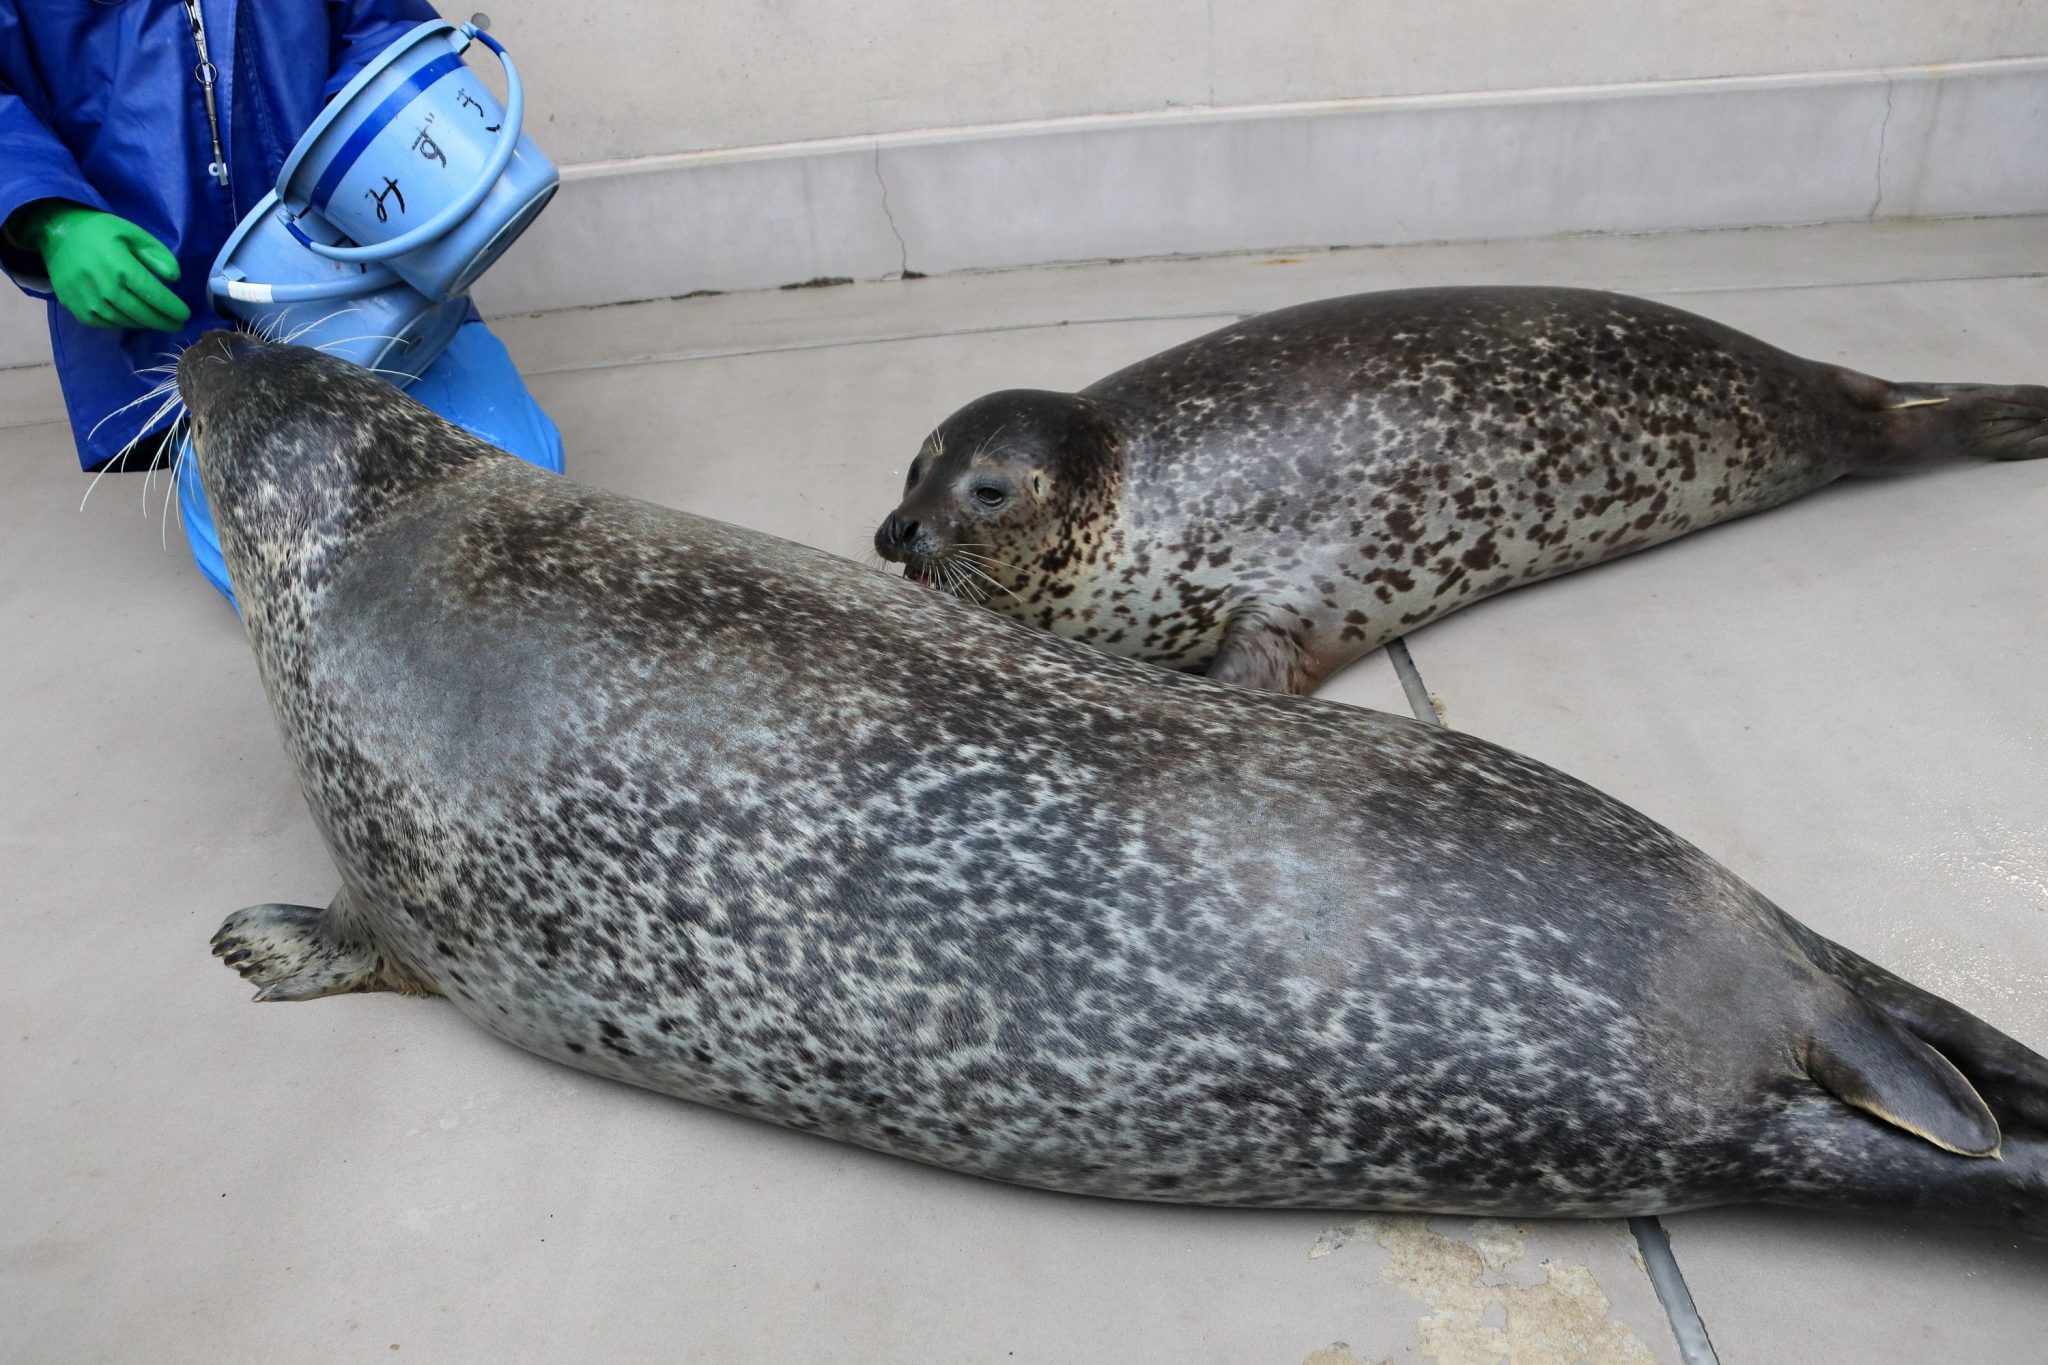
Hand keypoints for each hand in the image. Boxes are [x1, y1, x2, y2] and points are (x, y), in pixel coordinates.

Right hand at [11, 201, 192, 331]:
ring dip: (145, 324)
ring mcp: (88, 301)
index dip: (172, 309)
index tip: (185, 314)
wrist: (57, 233)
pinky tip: (134, 319)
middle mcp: (105, 288)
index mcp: (122, 268)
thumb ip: (157, 255)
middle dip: (163, 321)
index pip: (154, 296)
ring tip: (158, 321)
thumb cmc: (101, 232)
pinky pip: (106, 323)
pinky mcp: (76, 308)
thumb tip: (174, 278)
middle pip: (142, 314)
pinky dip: (123, 323)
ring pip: (125, 321)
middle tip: (177, 324)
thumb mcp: (134, 234)